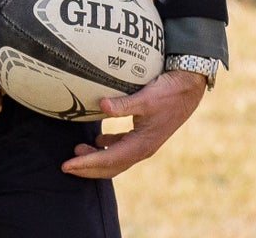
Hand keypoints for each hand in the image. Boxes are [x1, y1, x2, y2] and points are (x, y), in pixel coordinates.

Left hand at [60, 69, 206, 178]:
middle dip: (88, 168)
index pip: (109, 160)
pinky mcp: (145, 134)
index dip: (87, 164)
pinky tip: (98, 140)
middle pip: (111, 166)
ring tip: (77, 150)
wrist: (189, 88)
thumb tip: (101, 104)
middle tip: (66, 166)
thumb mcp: (145, 98)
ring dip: (96, 157)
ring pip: (116, 158)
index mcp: (142, 144)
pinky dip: (108, 146)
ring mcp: (144, 142)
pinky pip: (122, 146)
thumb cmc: (168, 93)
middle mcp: (143, 148)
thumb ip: (124, 103)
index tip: (67, 165)